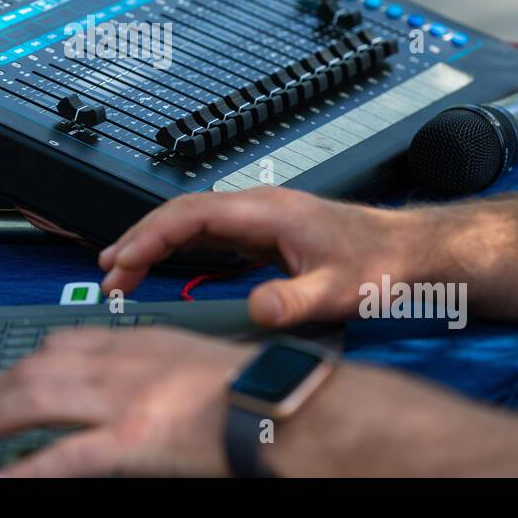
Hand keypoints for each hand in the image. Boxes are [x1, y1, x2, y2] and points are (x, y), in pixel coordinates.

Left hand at [0, 327, 253, 476]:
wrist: (285, 405)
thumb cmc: (254, 388)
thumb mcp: (195, 359)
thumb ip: (154, 366)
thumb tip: (131, 386)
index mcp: (141, 341)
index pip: (66, 340)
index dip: (26, 360)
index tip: (9, 375)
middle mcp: (123, 362)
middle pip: (38, 364)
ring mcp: (123, 400)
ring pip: (35, 397)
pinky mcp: (131, 441)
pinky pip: (61, 457)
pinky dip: (21, 470)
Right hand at [98, 188, 426, 327]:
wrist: (411, 251)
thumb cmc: (380, 264)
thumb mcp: (339, 290)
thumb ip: (296, 300)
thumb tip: (254, 309)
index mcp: (267, 212)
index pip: (193, 214)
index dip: (151, 234)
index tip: (123, 260)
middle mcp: (258, 208)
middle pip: (183, 214)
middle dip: (139, 239)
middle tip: (107, 274)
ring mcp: (260, 218)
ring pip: (192, 222)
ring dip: (154, 242)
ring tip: (119, 272)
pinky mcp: (264, 233)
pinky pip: (207, 233)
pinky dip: (177, 247)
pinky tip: (161, 264)